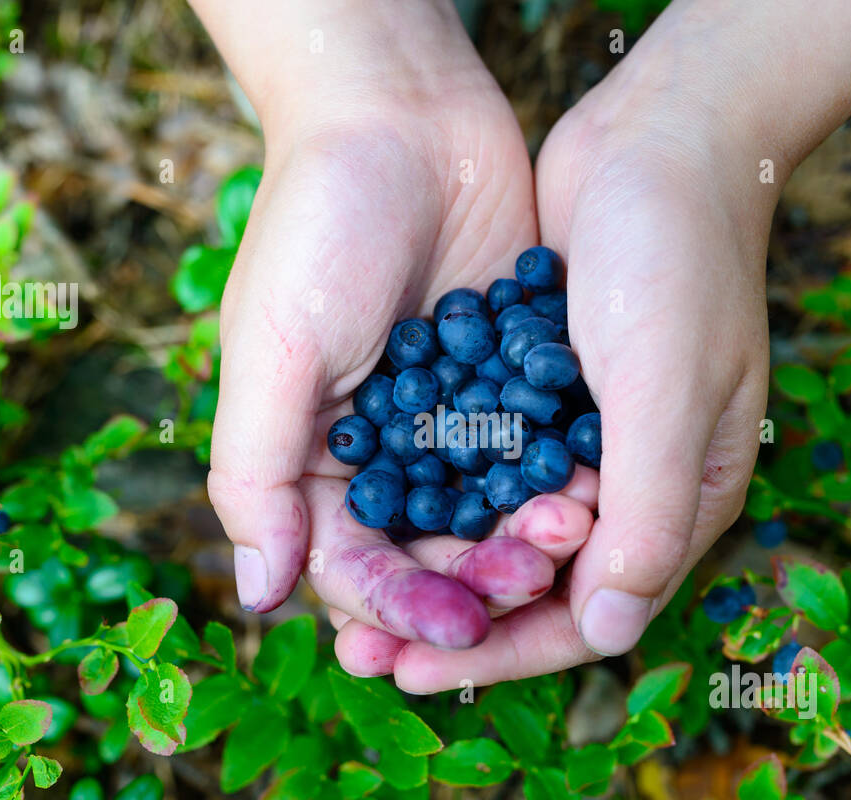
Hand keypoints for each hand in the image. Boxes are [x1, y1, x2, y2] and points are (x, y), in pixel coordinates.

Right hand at [202, 1, 592, 647]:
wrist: (400, 116)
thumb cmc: (315, 226)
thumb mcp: (270, 349)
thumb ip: (254, 474)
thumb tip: (257, 595)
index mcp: (311, 462)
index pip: (354, 566)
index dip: (400, 608)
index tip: (453, 631)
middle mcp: (381, 456)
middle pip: (432, 555)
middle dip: (478, 579)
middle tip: (526, 584)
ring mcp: (449, 424)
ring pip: (493, 513)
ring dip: (527, 538)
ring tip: (567, 535)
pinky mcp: (507, 385)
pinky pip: (537, 453)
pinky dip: (563, 478)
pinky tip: (596, 493)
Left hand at [332, 17, 775, 689]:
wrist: (662, 134)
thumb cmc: (679, 259)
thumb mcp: (668, 390)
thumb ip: (645, 514)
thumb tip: (604, 636)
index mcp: (679, 500)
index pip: (586, 613)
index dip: (497, 652)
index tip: (409, 672)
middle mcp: (630, 482)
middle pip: (531, 585)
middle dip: (446, 618)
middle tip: (357, 651)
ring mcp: (583, 436)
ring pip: (496, 530)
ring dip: (428, 565)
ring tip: (348, 596)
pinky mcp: (541, 390)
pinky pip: (481, 464)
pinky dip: (432, 493)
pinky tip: (368, 507)